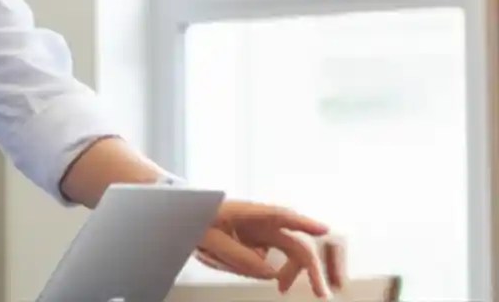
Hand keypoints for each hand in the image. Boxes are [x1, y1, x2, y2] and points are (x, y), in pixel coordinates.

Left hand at [194, 200, 331, 296]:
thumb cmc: (193, 219)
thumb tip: (270, 273)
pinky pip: (268, 261)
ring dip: (290, 272)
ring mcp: (260, 233)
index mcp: (251, 213)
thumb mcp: (209, 239)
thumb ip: (239, 256)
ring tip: (283, 288)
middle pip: (295, 243)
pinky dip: (268, 271)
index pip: (282, 216)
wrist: (180, 216)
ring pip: (287, 254)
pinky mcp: (256, 243)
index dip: (304, 223)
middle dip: (311, 266)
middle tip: (322, 291)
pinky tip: (244, 268)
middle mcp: (261, 222)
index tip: (325, 230)